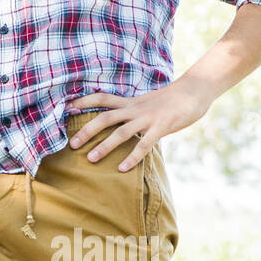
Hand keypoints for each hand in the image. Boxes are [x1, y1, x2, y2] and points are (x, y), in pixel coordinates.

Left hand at [65, 77, 214, 169]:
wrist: (194, 91)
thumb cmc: (171, 100)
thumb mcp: (147, 103)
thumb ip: (132, 113)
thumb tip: (120, 125)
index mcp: (130, 102)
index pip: (101, 98)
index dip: (83, 101)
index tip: (66, 106)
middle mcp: (134, 109)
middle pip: (104, 117)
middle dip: (86, 130)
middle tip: (71, 144)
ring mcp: (147, 118)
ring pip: (121, 132)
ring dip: (104, 146)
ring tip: (91, 159)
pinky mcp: (161, 127)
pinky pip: (144, 144)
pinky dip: (132, 157)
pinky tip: (122, 169)